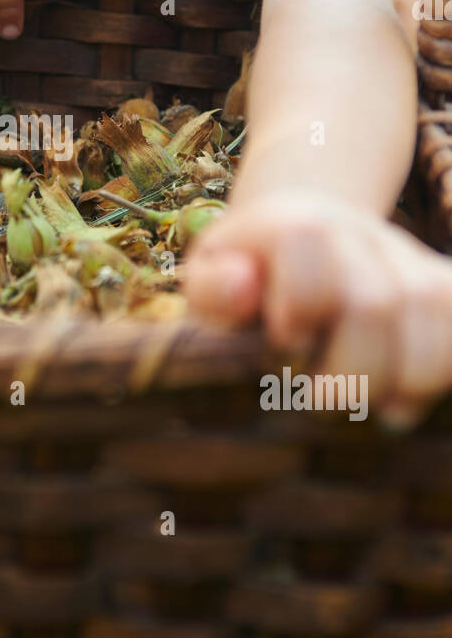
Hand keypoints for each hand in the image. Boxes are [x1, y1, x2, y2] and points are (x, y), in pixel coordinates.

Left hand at [181, 187, 451, 427]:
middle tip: (322, 398)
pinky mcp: (443, 288)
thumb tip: (245, 288)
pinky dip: (443, 371)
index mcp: (297, 228)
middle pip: (377, 301)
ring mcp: (409, 261)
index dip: (299, 301)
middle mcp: (362, 237)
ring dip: (406, 378)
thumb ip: (212, 286)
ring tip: (372, 409)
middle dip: (351, 367)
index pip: (311, 244)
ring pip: (434, 310)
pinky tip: (405, 403)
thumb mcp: (210, 276)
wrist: (303, 234)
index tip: (285, 342)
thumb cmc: (245, 275)